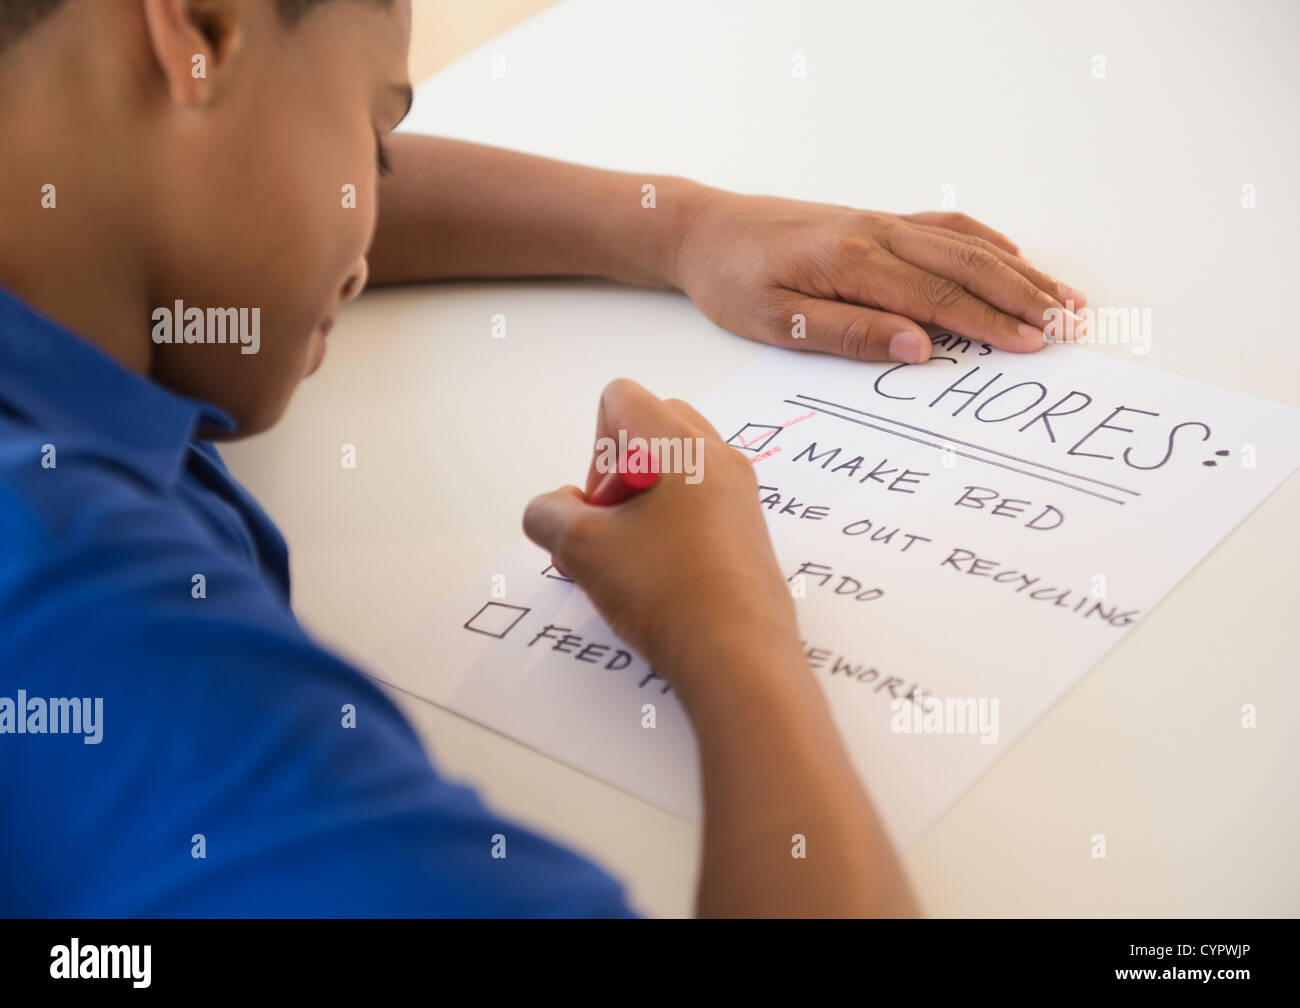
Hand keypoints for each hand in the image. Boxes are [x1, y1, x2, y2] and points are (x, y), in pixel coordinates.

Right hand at [522, 378, 798, 684]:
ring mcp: (739, 492)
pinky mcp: (748, 530)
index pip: (619, 399)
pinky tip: (662, 576)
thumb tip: (558, 508)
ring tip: (634, 557)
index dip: (593, 451)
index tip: (601, 508)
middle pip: (648, 427)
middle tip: (613, 528)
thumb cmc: (668, 593)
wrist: (739, 656)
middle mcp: (718, 456)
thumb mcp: (581, 549)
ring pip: (675, 468)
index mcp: (680, 443)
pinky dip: (670, 524)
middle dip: (617, 471)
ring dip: (642, 501)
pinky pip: (699, 502)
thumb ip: (549, 513)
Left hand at [669, 187, 1086, 363]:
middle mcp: (876, 233)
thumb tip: (920, 348)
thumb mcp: (778, 321)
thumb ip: (851, 332)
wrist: (704, 228)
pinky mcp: (874, 220)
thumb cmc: (732, 281)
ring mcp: (879, 222)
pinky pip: (944, 227)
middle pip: (967, 266)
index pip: (939, 298)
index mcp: (854, 262)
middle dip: (1024, 298)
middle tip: (1070, 327)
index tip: (1035, 345)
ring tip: (1062, 298)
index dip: (991, 324)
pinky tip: (1012, 257)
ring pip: (965, 244)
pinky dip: (986, 242)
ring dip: (1018, 271)